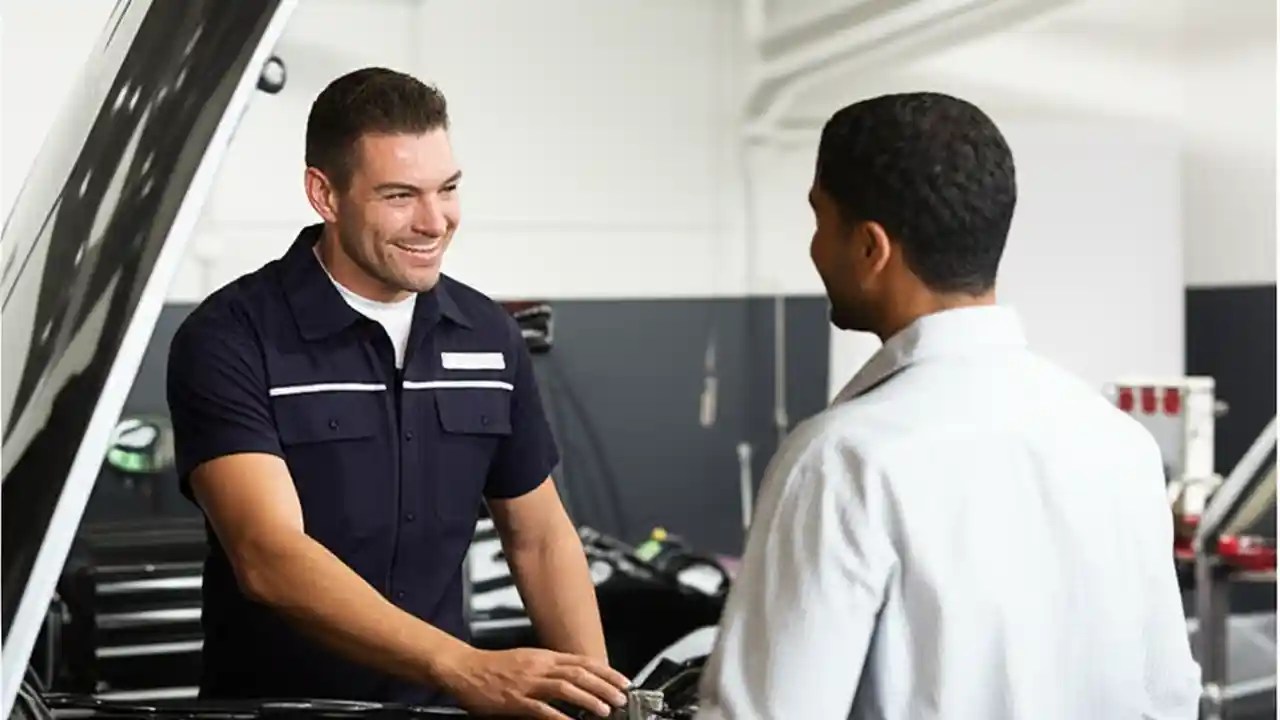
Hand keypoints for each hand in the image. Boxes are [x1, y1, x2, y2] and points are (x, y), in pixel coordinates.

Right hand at [438, 646, 629, 718]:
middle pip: (579, 673)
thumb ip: (550, 669)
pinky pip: (541, 708)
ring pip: (565, 687)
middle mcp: (539, 666)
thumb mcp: (527, 661)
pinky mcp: (515, 700)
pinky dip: (559, 716)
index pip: (582, 661)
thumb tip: (575, 678)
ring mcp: (527, 682)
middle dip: (604, 685)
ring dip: (588, 698)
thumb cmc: (494, 667)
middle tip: (621, 697)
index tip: (623, 680)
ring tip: (604, 709)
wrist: (464, 669)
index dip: (606, 671)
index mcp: (544, 656)